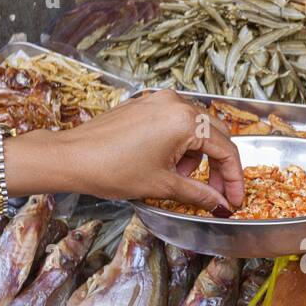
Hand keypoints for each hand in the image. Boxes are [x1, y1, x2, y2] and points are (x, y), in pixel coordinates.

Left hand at [50, 90, 243, 209]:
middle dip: (219, 168)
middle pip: (216, 136)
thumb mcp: (162, 185)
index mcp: (185, 121)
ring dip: (199, 157)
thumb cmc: (111, 168)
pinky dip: (181, 145)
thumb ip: (199, 193)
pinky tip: (169, 165)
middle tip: (218, 194)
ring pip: (197, 129)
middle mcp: (176, 103)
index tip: (234, 200)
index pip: (226, 150)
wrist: (71, 157)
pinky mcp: (146, 105)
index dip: (234, 179)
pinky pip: (176, 123)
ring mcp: (159, 101)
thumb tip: (219, 203)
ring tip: (183, 180)